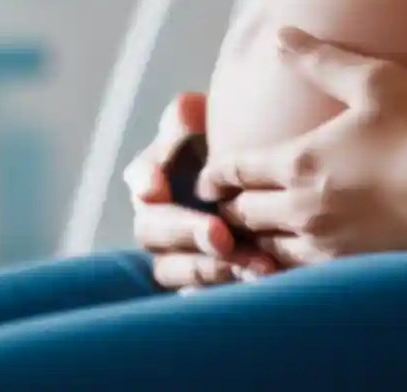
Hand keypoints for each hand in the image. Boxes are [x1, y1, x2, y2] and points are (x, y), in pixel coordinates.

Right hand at [124, 93, 276, 289]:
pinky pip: (202, 297)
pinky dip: (228, 290)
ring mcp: (173, 255)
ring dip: (210, 267)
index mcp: (153, 176)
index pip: (140, 177)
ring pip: (173, 270)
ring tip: (254, 263)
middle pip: (153, 230)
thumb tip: (187, 110)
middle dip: (186, 232)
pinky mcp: (200, 284)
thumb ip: (192, 117)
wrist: (267, 190)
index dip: (145, 181)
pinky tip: (261, 280)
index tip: (158, 184)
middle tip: (221, 234)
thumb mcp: (210, 127)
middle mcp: (154, 219)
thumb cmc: (231, 149)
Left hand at [198, 26, 406, 266]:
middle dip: (229, 210)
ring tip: (247, 241)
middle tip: (221, 210)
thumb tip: (280, 33)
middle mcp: (303, 207)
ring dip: (252, 243)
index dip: (214, 175)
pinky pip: (299, 278)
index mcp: (300, 161)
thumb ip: (321, 60)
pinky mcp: (353, 271)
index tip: (205, 180)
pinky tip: (286, 270)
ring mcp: (327, 244)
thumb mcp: (373, 81)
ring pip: (266, 250)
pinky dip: (282, 271)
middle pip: (242, 214)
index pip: (235, 170)